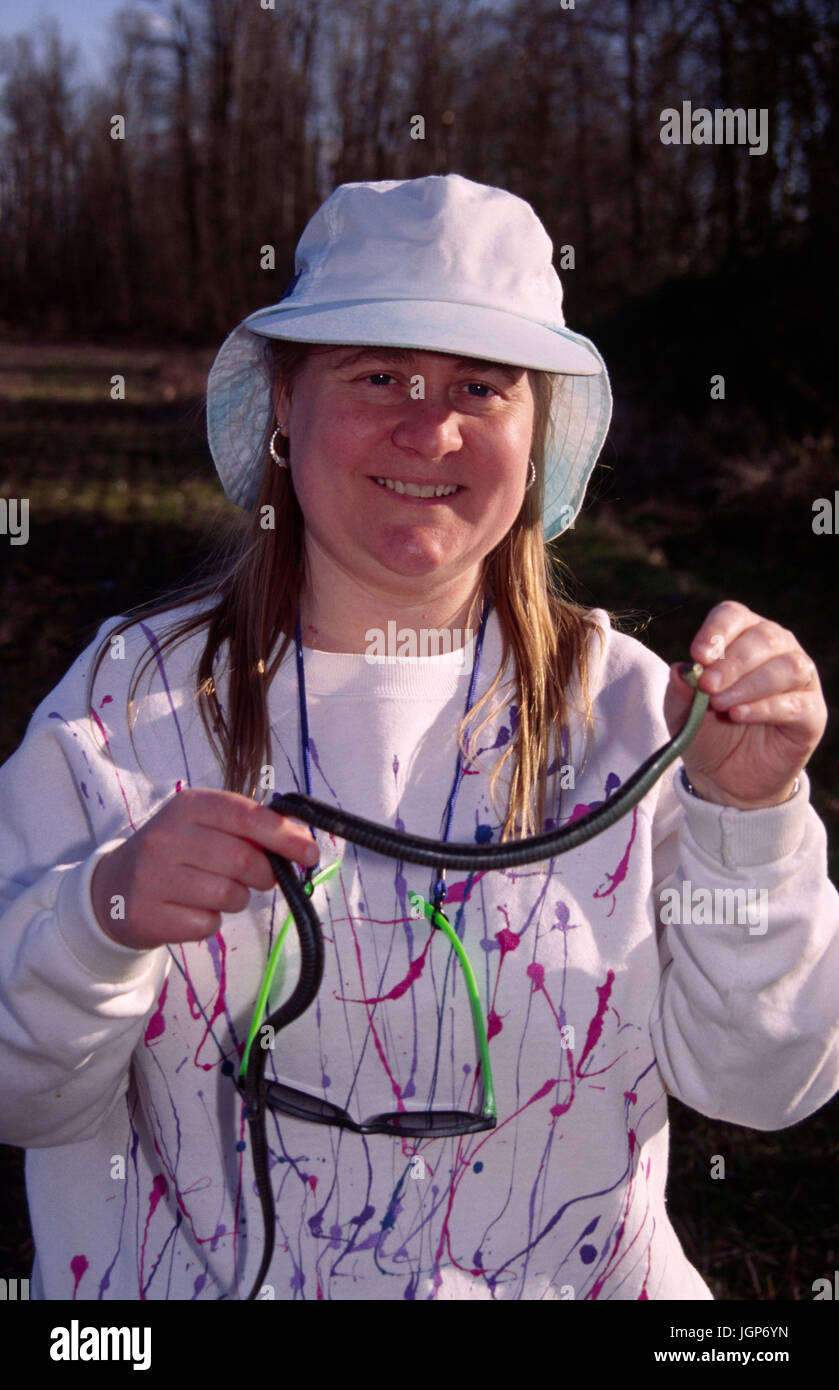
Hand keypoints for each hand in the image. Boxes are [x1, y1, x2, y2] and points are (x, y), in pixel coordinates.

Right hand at [90, 788, 318, 949]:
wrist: (113, 889)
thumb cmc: (176, 853)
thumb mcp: (207, 827)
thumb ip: (251, 828)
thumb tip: (302, 838)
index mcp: (188, 806)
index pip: (245, 815)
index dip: (284, 835)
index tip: (310, 853)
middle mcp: (166, 836)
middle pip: (242, 860)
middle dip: (264, 875)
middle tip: (261, 879)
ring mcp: (153, 876)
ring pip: (228, 895)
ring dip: (236, 899)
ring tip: (216, 891)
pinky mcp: (147, 915)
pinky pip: (206, 925)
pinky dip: (210, 922)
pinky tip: (191, 910)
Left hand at [663, 601, 826, 808]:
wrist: (724, 777)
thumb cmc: (705, 731)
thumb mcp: (681, 713)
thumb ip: (680, 690)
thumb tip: (679, 670)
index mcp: (741, 637)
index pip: (733, 616)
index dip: (717, 631)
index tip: (698, 655)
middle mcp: (776, 650)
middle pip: (763, 638)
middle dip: (732, 662)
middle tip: (708, 686)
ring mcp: (799, 681)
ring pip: (787, 667)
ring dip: (750, 684)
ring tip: (721, 705)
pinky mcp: (811, 713)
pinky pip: (796, 703)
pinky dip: (765, 707)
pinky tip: (740, 715)